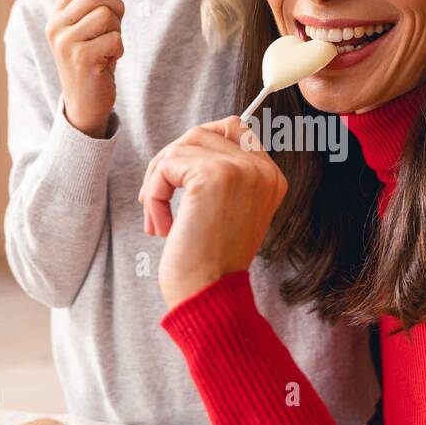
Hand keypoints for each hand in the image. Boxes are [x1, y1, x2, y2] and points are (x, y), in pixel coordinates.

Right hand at [45, 0, 124, 137]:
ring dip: (117, 31)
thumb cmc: (93, 60)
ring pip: (107, 16)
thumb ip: (93, 5)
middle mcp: (56, 27)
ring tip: (108, 47)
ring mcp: (66, 43)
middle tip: (114, 29)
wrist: (85, 101)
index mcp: (56, 15)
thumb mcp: (88, 28)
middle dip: (116, 8)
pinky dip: (119, 49)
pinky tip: (108, 61)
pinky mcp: (82, 58)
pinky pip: (114, 39)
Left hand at [139, 116, 288, 309]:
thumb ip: (221, 176)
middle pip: (203, 132)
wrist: (209, 296)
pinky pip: (167, 166)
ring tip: (159, 218)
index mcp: (271, 177)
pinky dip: (154, 194)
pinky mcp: (213, 176)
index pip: (234, 128)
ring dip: (158, 181)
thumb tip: (184, 145)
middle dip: (171, 161)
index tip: (177, 183)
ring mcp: (240, 170)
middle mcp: (262, 170)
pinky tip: (161, 226)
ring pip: (181, 147)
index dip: (197, 149)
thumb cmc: (210, 262)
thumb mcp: (227, 211)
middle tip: (157, 198)